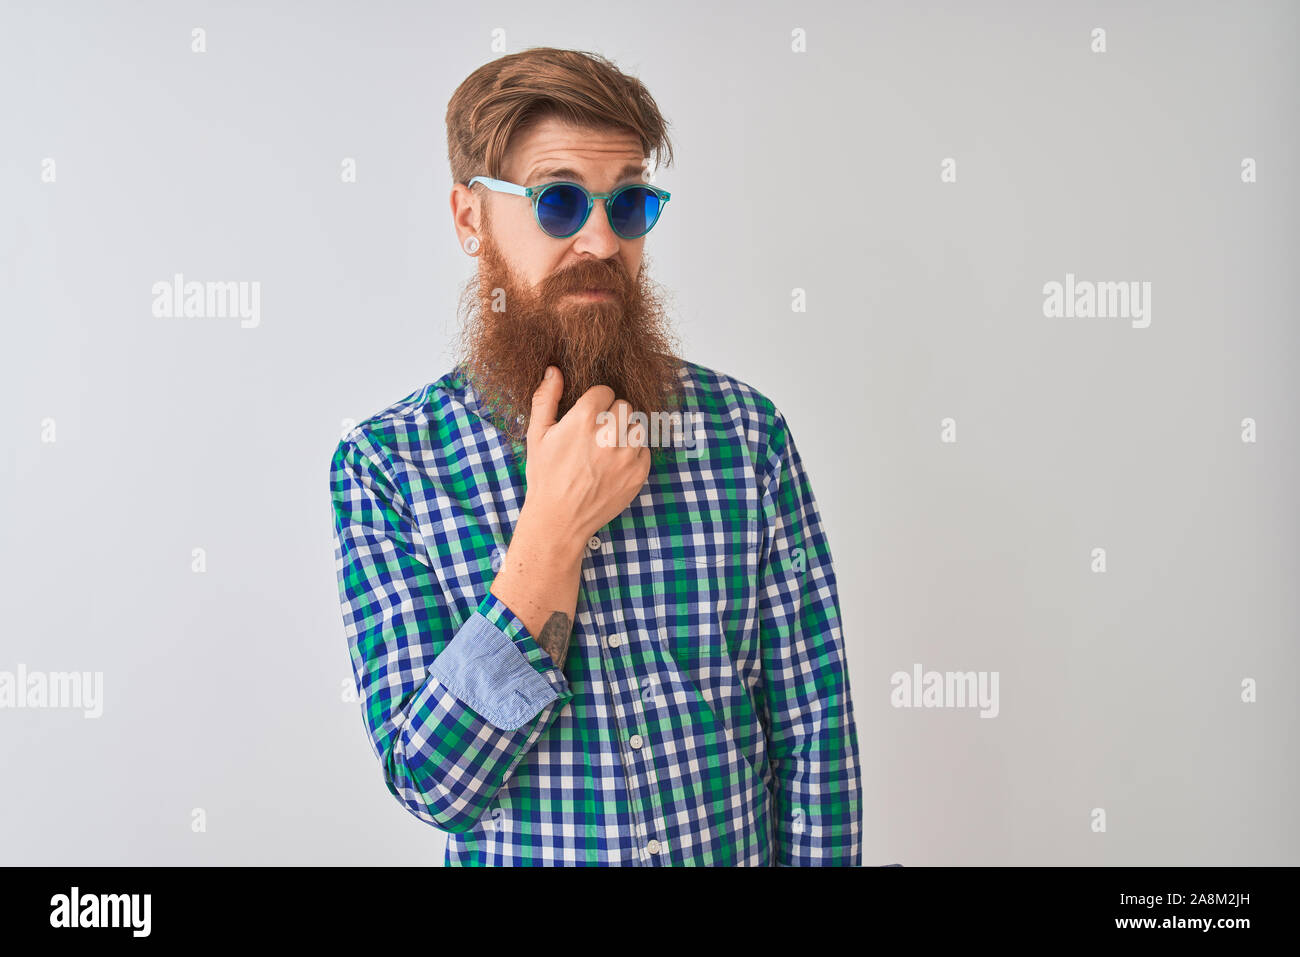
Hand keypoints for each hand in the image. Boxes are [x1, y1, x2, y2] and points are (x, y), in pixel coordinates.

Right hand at [521, 365, 650, 549]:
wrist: (559, 520)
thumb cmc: (545, 476)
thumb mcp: (537, 435)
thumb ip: (546, 398)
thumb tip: (554, 370)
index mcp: (585, 418)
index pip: (605, 391)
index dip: (595, 403)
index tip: (587, 419)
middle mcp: (609, 433)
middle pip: (625, 406)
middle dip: (612, 416)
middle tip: (596, 436)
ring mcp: (627, 454)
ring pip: (637, 426)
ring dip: (625, 433)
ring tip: (606, 450)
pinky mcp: (639, 473)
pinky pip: (645, 450)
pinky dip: (633, 454)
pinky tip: (613, 466)